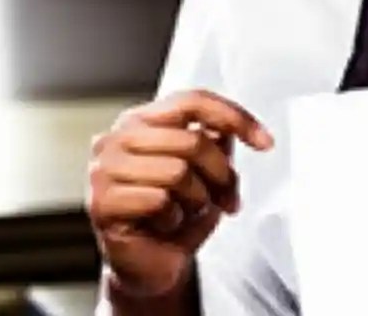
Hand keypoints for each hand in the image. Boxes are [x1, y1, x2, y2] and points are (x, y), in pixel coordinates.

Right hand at [86, 89, 273, 297]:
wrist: (152, 266)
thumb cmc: (176, 216)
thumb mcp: (207, 174)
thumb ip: (216, 144)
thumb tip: (230, 129)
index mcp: (141, 121)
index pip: (193, 101)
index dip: (234, 117)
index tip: (265, 142)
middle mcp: (116, 138)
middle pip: (193, 140)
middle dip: (221, 176)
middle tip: (226, 199)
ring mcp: (104, 169)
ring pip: (178, 172)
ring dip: (197, 200)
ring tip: (187, 212)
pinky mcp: (102, 202)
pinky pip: (160, 201)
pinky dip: (174, 218)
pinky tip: (164, 224)